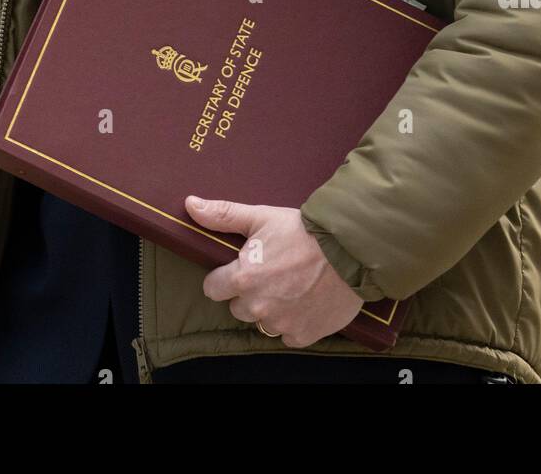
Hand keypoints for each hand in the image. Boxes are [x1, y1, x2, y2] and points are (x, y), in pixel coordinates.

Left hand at [186, 195, 362, 347]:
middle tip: (273, 271)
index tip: (242, 266)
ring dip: (272, 308)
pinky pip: (288, 334)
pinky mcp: (303, 335)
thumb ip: (222, 215)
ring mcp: (281, 324)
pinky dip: (295, 321)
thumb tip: (190, 204)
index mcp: (242, 278)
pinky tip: (306, 300)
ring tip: (292, 284)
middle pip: (238, 306)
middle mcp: (257, 306)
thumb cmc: (303, 231)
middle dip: (250, 292)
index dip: (225, 275)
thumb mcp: (260, 217)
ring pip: (263, 321)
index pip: (212, 288)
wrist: (349, 249)